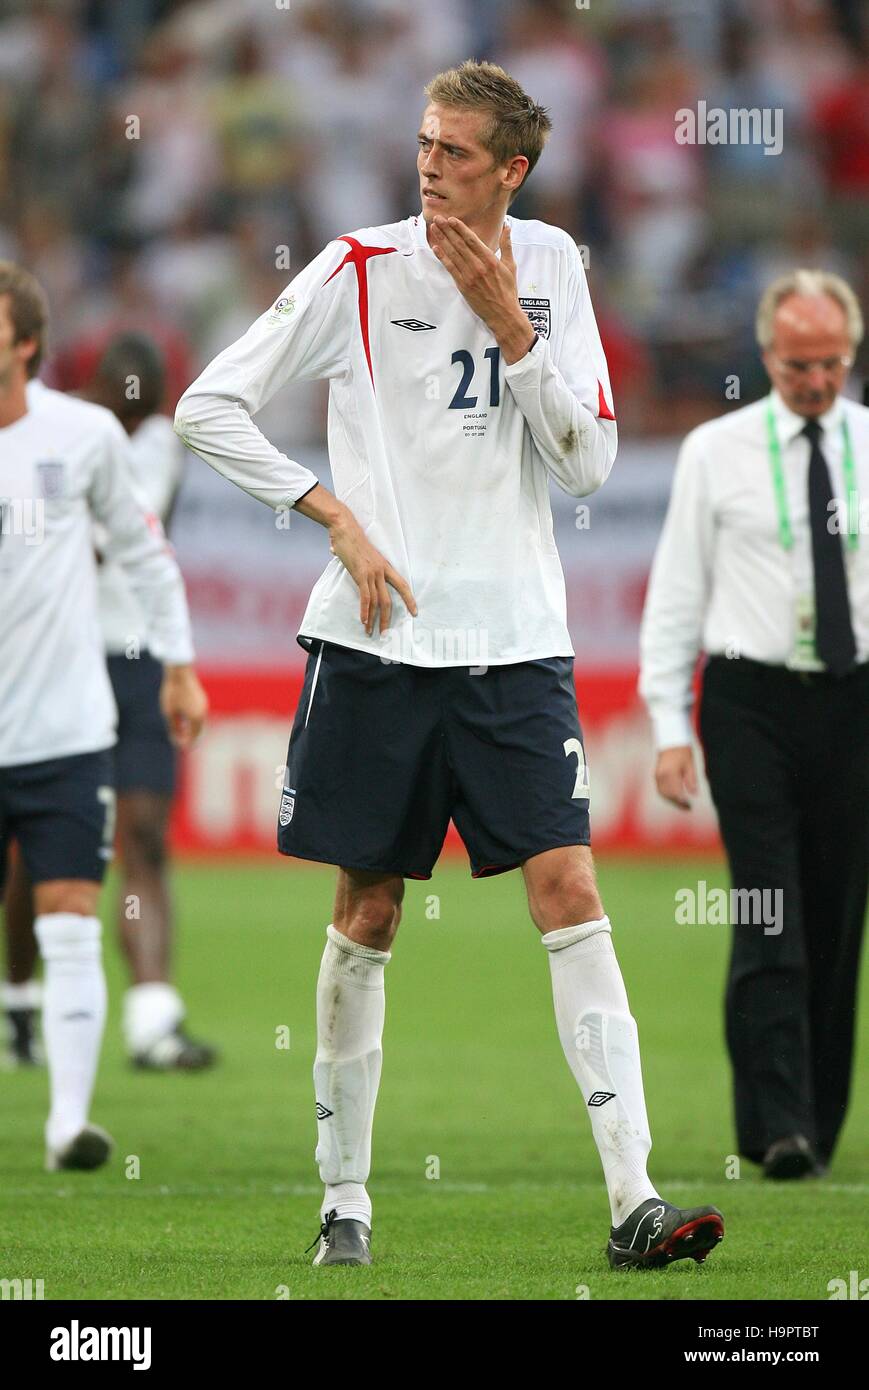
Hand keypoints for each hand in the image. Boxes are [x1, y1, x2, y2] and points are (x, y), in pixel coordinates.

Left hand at [160, 665, 207, 748]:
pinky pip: (198, 714)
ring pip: (198, 722)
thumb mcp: (169, 712)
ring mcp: (204, 705)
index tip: (176, 744)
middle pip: (197, 731)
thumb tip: (176, 738)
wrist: (180, 672)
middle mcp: (203, 713)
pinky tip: (182, 717)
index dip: (184, 743)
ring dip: (190, 728)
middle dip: (189, 737)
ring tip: (179, 730)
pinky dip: (192, 720)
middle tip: (178, 740)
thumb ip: (173, 727)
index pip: (192, 737)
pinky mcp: (202, 699)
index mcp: (196, 718)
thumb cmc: (173, 692)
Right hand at [328, 513, 417, 635]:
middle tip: (386, 633)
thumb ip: (359, 563)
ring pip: (377, 602)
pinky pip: (366, 597)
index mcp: (385, 566)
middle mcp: (381, 571)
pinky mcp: (360, 575)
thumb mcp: (363, 554)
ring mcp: (372, 573)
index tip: (414, 612)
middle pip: (389, 600)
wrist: (345, 528)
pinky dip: (365, 611)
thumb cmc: (351, 539)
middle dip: (388, 618)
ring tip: (372, 632)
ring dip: (374, 619)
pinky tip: (364, 621)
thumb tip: (346, 562)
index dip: (409, 599)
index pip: (402, 585)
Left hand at [428, 217, 535, 363]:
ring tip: (434, 229)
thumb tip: (507, 227)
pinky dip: (443, 258)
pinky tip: (436, 248)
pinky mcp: (463, 286)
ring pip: (453, 254)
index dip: (460, 228)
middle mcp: (478, 266)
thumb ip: (506, 245)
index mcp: (490, 260)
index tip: (451, 219)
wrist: (503, 314)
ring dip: (442, 240)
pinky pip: (450, 269)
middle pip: (459, 244)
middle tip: (437, 219)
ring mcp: (469, 277)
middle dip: (447, 230)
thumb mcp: (510, 266)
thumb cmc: (508, 290)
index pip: (472, 240)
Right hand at [654, 745, 697, 810]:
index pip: (676, 793)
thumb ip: (692, 780)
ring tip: (681, 804)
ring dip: (671, 800)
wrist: (670, 739)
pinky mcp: (656, 774)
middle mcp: (662, 776)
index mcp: (671, 774)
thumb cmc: (682, 750)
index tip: (690, 806)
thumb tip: (694, 794)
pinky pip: (660, 789)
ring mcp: (657, 775)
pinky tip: (674, 797)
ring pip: (663, 793)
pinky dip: (666, 795)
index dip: (683, 802)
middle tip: (687, 807)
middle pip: (669, 795)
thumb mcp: (690, 765)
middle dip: (677, 803)